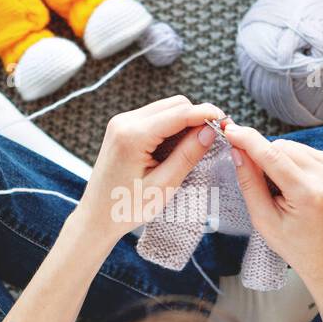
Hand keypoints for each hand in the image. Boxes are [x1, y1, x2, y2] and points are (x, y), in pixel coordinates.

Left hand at [73, 95, 225, 253]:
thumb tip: (210, 131)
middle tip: (213, 139)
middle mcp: (125, 121)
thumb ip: (188, 155)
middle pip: (175, 104)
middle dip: (197, 117)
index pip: (180, 112)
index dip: (206, 114)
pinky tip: (176, 148)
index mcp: (133, 136)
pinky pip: (155, 117)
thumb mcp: (163, 185)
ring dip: (185, 122)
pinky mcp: (123, 127)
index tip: (226, 121)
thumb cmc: (125, 207)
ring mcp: (122, 122)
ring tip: (194, 148)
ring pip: (166, 108)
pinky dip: (171, 127)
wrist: (96, 216)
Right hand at [223, 122, 322, 292]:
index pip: (272, 155)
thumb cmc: (295, 244)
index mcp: (308, 194)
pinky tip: (299, 185)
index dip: (248, 140)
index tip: (229, 129)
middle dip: (265, 159)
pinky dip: (295, 163)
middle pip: (282, 146)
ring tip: (285, 191)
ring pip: (294, 146)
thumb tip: (237, 150)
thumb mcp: (263, 219)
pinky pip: (307, 151)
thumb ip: (249, 183)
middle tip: (266, 188)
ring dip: (281, 160)